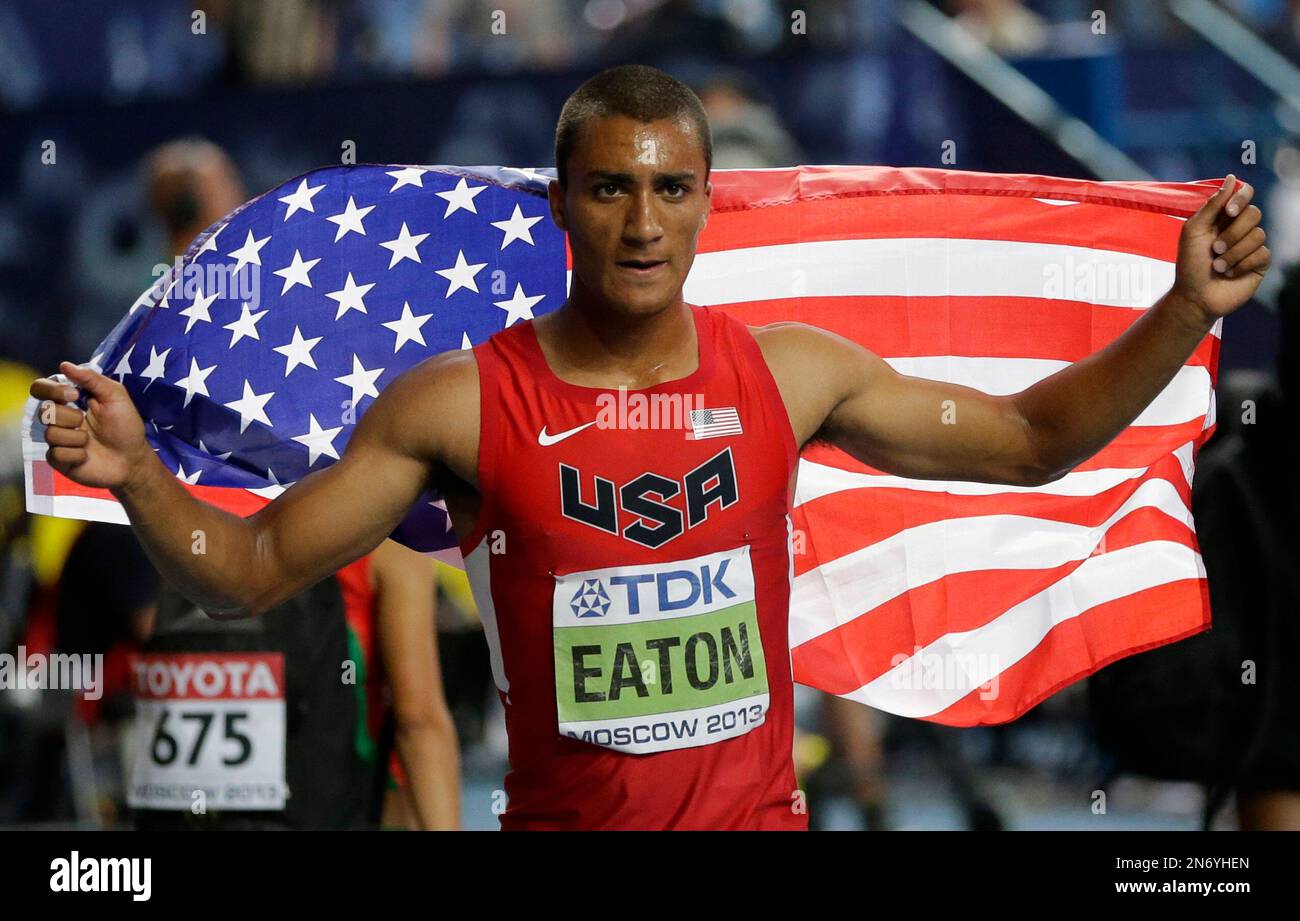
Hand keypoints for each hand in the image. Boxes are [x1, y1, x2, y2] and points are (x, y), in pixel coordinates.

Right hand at [28, 360, 151, 491]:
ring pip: (50, 434)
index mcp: (69, 400)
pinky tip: (87, 456)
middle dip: (68, 416)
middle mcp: (59, 418)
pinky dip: (76, 454)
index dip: (50, 389)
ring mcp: (57, 439)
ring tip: (90, 441)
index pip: (41, 388)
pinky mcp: (59, 459)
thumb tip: (64, 365)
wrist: (133, 458)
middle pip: (43, 411)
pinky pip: (56, 454)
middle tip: (84, 421)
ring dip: (76, 437)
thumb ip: (92, 379)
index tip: (73, 394)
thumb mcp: (115, 396)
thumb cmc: (126, 426)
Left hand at [1171, 174, 1269, 325]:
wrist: (1195, 296)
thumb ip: (1212, 205)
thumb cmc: (1190, 264)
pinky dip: (1242, 264)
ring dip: (1233, 253)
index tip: (1228, 212)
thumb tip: (1232, 178)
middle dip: (1233, 233)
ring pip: (1258, 235)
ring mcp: (1252, 245)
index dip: (1241, 198)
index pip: (1244, 194)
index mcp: (1223, 217)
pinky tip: (1230, 274)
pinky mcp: (1260, 262)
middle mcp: (1240, 228)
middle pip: (1253, 214)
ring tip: (1218, 266)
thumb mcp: (1194, 231)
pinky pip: (1262, 253)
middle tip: (1215, 249)